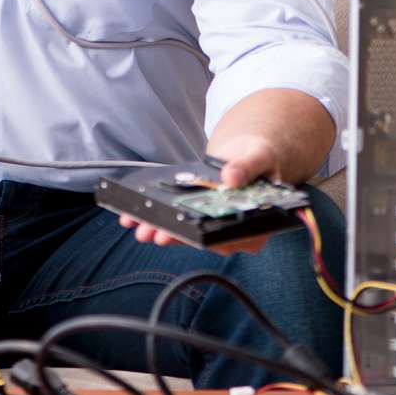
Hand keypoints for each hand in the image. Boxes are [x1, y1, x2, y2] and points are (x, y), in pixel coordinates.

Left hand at [117, 136, 283, 255]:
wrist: (245, 154)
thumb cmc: (257, 158)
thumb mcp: (258, 156)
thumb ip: (247, 166)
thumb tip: (232, 177)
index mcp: (257, 225)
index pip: (231, 238)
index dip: (208, 239)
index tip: (187, 234)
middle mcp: (235, 233)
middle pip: (204, 240)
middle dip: (177, 236)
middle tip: (156, 234)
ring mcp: (214, 228)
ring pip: (188, 235)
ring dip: (163, 231)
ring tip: (140, 226)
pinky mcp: (198, 220)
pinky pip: (179, 223)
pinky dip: (159, 220)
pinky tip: (138, 217)